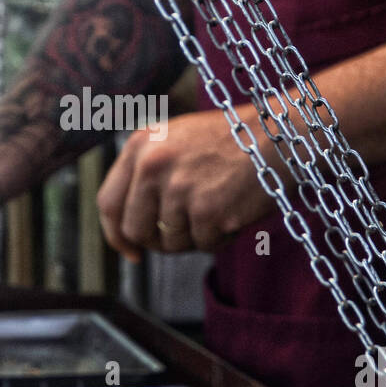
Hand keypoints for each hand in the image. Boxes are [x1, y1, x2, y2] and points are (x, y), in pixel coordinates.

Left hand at [96, 109, 274, 261]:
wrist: (276, 135)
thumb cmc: (229, 141)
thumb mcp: (174, 140)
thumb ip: (144, 174)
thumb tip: (125, 232)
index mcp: (139, 146)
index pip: (108, 203)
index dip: (115, 235)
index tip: (129, 251)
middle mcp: (152, 166)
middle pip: (135, 231)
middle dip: (156, 241)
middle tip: (184, 233)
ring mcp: (178, 189)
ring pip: (170, 243)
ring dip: (193, 237)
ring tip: (216, 209)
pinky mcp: (206, 211)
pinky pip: (202, 245)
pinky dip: (218, 237)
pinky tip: (232, 212)